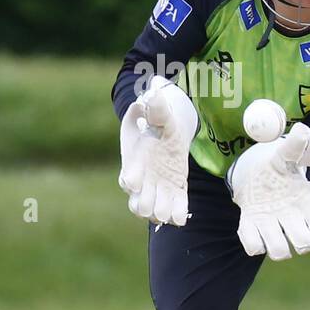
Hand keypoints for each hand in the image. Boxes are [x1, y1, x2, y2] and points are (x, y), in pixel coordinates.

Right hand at [119, 76, 198, 225]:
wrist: (169, 134)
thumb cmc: (161, 124)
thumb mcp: (162, 115)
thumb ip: (157, 108)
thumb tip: (154, 93)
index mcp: (135, 163)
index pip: (127, 179)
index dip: (131, 182)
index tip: (134, 182)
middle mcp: (142, 181)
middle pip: (137, 204)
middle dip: (148, 204)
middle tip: (161, 195)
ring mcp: (156, 190)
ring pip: (152, 213)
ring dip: (162, 213)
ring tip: (170, 208)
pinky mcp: (172, 195)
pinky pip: (173, 213)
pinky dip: (177, 216)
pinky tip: (182, 215)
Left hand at [228, 123, 309, 260]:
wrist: (259, 171)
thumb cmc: (282, 163)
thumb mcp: (290, 151)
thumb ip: (299, 143)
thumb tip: (302, 132)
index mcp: (309, 204)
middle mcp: (294, 220)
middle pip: (303, 244)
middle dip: (299, 240)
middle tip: (290, 222)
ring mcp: (273, 226)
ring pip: (279, 251)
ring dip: (274, 243)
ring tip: (269, 226)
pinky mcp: (253, 228)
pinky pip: (253, 247)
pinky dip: (251, 241)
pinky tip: (250, 224)